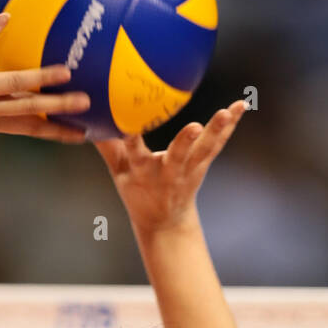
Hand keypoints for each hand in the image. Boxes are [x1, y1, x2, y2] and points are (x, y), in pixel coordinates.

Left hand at [0, 14, 89, 145]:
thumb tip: (9, 102)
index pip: (32, 129)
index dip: (58, 132)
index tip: (82, 135)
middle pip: (31, 109)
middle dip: (60, 107)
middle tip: (86, 103)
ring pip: (14, 83)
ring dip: (40, 76)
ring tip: (65, 70)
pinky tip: (7, 17)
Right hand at [96, 101, 246, 234]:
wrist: (166, 222)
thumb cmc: (139, 193)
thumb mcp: (119, 175)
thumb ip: (107, 147)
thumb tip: (87, 121)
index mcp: (144, 172)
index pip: (134, 153)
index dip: (131, 139)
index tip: (127, 125)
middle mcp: (168, 171)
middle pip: (178, 155)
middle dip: (186, 142)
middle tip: (195, 125)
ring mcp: (189, 169)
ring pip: (204, 148)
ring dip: (217, 130)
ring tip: (229, 111)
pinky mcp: (203, 164)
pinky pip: (217, 143)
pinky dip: (229, 126)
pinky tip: (240, 106)